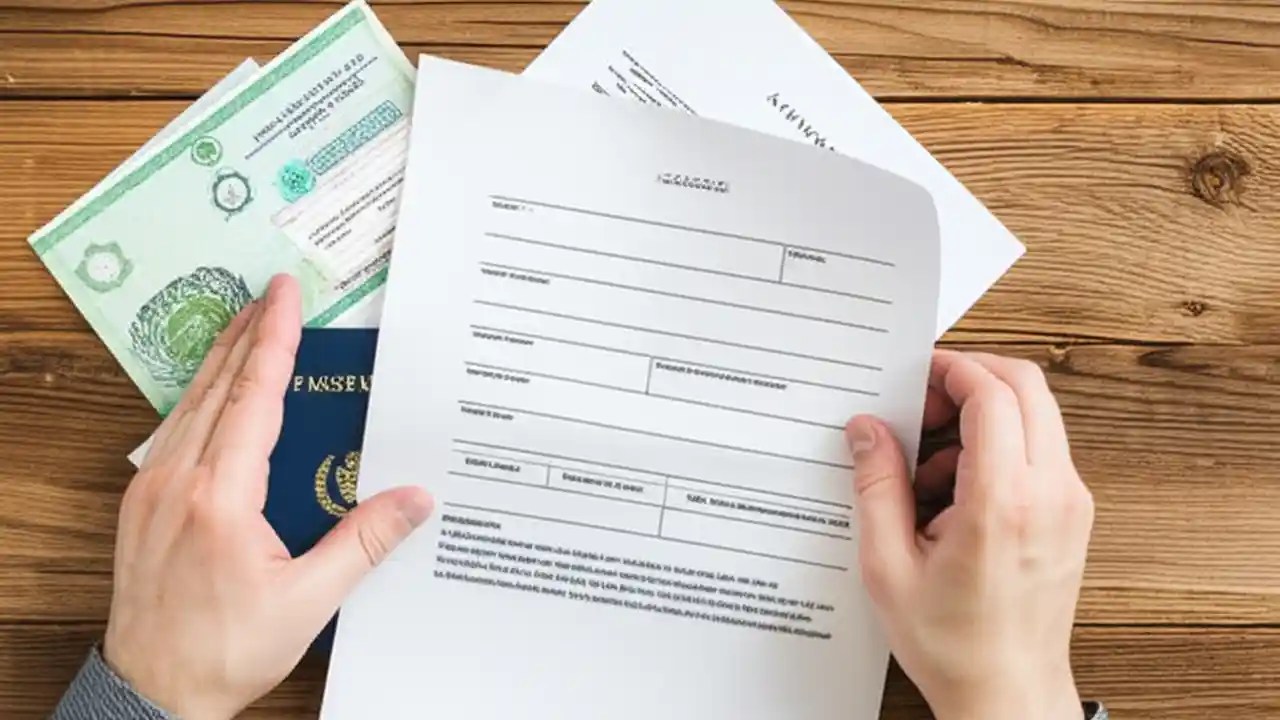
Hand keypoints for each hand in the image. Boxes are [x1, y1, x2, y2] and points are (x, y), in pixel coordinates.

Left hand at [103, 275, 433, 719]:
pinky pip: (173, 430)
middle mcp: (177, 482)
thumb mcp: (307, 601)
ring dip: (222, 360)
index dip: (274, 342)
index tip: (285, 297)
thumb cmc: (224, 651)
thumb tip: (415, 499)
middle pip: (217, 387)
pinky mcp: (141, 504)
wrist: (152, 690)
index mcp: (220, 498)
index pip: (253, 398)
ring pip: (190, 404)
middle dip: (248, 333)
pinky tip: (213, 390)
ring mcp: (151, 490)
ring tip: (247, 323)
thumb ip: (363, 542)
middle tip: (271, 291)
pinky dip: (200, 396)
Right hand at [847, 350, 1092, 719]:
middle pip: (1027, 387)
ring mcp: (1072, 502)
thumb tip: (867, 429)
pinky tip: (956, 490)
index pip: (993, 395)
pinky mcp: (1074, 514)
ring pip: (1037, 414)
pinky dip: (1000, 445)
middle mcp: (1052, 493)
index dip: (952, 369)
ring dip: (984, 415)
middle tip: (924, 402)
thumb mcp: (889, 565)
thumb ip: (876, 486)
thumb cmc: (953, 643)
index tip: (918, 373)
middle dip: (972, 377)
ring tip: (930, 466)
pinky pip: (1041, 449)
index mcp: (1004, 502)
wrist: (1008, 692)